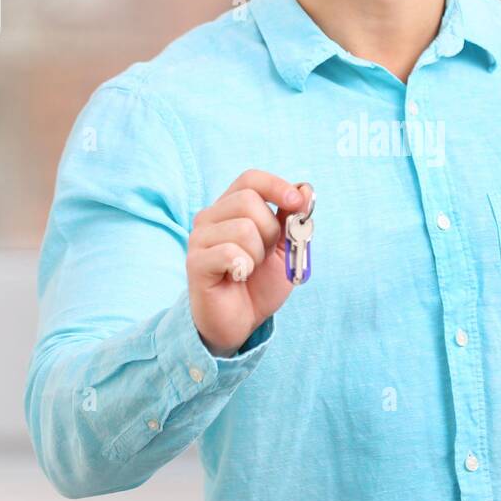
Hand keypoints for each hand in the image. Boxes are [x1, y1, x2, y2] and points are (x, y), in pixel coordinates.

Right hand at [187, 170, 312, 356]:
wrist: (240, 321)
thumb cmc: (258, 283)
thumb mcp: (284, 248)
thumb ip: (292, 218)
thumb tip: (305, 189)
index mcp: (230, 208)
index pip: (250, 179)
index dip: (276, 186)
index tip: (297, 203)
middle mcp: (210, 217)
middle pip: (248, 201)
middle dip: (271, 230)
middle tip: (265, 255)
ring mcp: (199, 238)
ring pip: (243, 228)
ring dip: (258, 254)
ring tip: (249, 269)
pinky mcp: (195, 262)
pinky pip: (230, 252)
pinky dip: (244, 267)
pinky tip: (238, 277)